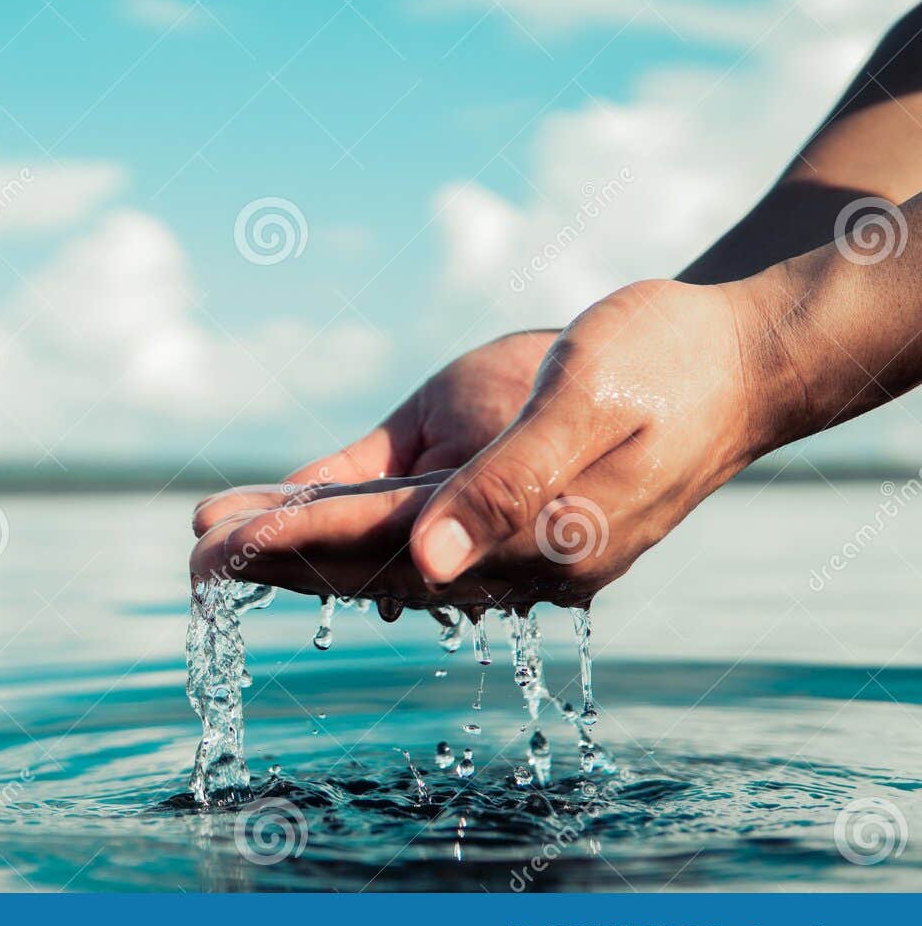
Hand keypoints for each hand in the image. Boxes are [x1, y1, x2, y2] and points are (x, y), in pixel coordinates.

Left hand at [194, 279, 777, 606]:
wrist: (734, 357)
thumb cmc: (665, 361)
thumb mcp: (587, 403)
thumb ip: (511, 485)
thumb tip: (430, 568)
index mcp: (534, 536)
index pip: (391, 545)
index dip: (301, 545)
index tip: (222, 549)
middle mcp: (516, 557)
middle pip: (375, 563)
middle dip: (281, 561)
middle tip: (192, 563)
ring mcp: (514, 542)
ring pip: (386, 550)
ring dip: (300, 548)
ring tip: (215, 543)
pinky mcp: (508, 511)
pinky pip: (415, 521)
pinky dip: (346, 521)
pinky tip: (289, 518)